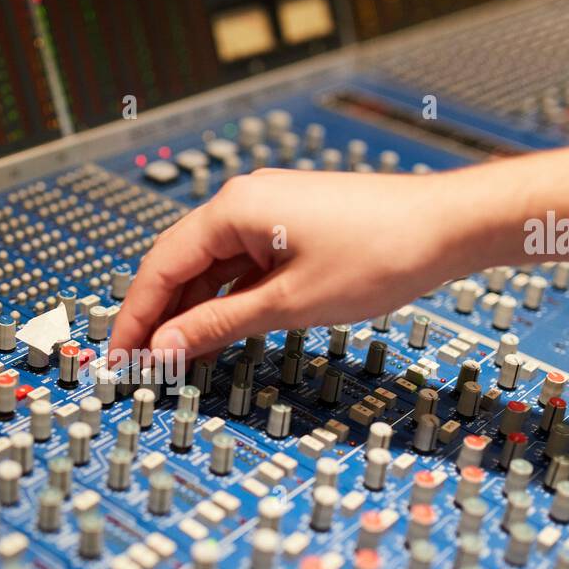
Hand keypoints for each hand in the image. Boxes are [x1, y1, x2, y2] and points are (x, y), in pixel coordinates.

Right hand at [109, 168, 474, 361]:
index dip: (134, 318)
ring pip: (208, 268)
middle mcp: (243, 203)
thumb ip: (218, 324)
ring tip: (171, 359)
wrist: (450, 226)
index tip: (118, 358)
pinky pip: (238, 266)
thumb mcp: (289, 303)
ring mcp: (267, 213)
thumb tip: (165, 347)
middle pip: (176, 265)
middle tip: (136, 365)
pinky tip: (214, 333)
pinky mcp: (289, 227)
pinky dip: (222, 300)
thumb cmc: (381, 253)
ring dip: (187, 312)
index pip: (159, 268)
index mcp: (233, 210)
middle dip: (154, 317)